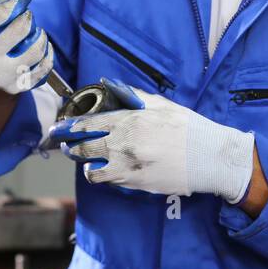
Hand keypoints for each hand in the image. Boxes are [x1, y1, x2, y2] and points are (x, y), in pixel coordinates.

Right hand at [0, 0, 52, 94]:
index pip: (0, 13)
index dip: (16, 0)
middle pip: (22, 27)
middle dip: (27, 17)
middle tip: (23, 15)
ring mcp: (1, 75)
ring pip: (36, 46)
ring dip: (39, 34)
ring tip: (33, 31)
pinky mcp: (18, 86)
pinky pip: (45, 64)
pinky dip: (47, 53)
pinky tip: (39, 47)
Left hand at [49, 78, 255, 202]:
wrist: (209, 157)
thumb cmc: (188, 128)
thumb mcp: (162, 104)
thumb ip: (134, 95)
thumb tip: (111, 84)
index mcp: (129, 121)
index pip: (88, 124)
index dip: (68, 128)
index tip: (58, 129)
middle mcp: (123, 144)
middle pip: (83, 147)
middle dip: (70, 147)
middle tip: (65, 146)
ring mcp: (127, 166)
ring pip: (91, 169)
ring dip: (86, 165)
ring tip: (86, 161)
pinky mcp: (134, 183)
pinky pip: (108, 181)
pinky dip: (102, 176)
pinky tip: (105, 170)